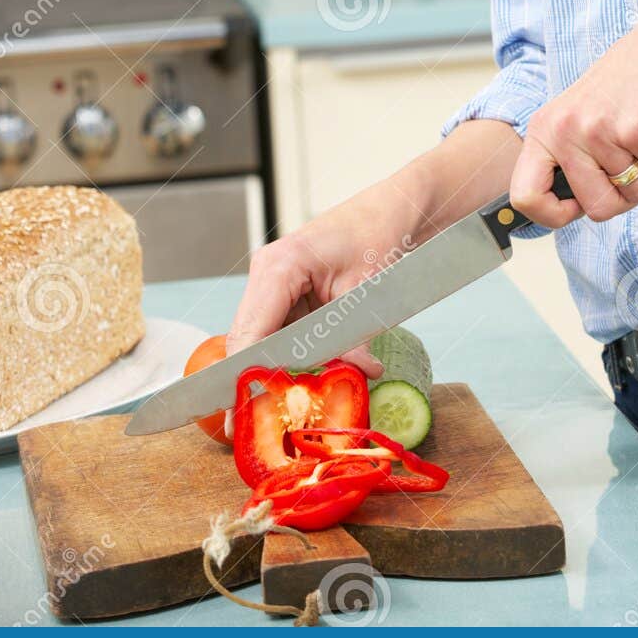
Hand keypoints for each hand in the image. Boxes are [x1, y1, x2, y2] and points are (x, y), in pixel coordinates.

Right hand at [224, 191, 415, 427]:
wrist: (393, 207)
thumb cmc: (378, 234)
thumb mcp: (365, 290)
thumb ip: (353, 338)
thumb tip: (357, 377)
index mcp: (278, 266)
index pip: (249, 334)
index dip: (245, 377)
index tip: (245, 414)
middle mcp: (267, 274)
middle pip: (249, 341)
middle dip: (253, 383)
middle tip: (246, 429)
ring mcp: (275, 283)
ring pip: (264, 342)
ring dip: (276, 374)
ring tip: (278, 416)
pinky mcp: (288, 293)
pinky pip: (283, 334)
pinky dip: (294, 359)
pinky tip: (304, 387)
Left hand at [510, 9, 637, 227]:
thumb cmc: (628, 87)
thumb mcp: (580, 117)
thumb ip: (569, 159)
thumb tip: (564, 211)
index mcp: (546, 129)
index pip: (526, 197)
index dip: (553, 214)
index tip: (577, 206)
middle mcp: (566, 130)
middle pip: (597, 209)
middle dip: (624, 196)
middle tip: (635, 161)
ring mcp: (602, 131)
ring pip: (635, 195)